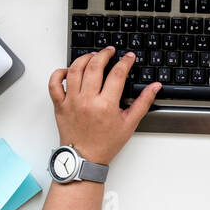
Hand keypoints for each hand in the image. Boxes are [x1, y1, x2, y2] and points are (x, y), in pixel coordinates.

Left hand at [48, 47, 158, 164]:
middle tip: (110, 51)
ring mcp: (71, 101)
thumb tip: (155, 87)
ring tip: (92, 56)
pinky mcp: (59, 105)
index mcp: (106, 105)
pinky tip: (68, 70)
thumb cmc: (105, 143)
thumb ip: (143, 103)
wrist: (84, 158)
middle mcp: (87, 100)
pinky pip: (54, 84)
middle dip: (104, 54)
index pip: (117, 74)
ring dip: (84, 58)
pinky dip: (59, 73)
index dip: (125, 62)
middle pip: (94, 66)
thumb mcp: (129, 124)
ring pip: (74, 70)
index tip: (128, 57)